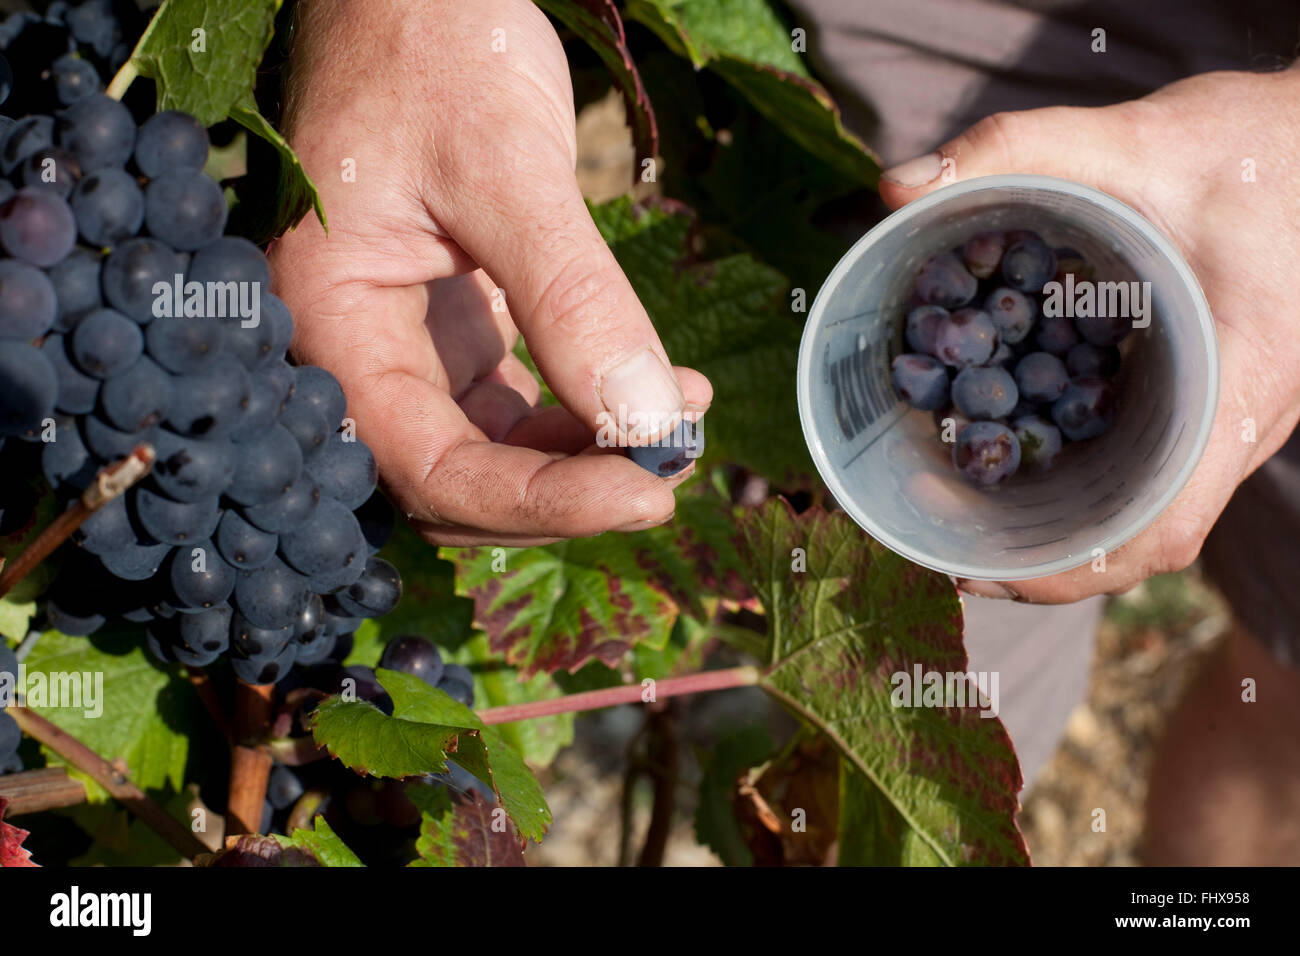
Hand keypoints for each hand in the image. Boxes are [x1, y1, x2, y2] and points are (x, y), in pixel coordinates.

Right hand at [269, 0, 710, 546]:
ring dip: (582, 461)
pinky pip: (510, 409)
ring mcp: (405, 345)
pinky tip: (656, 392)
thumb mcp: (506, 168)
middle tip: (669, 472)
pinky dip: (580, 416)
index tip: (645, 494)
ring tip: (679, 425)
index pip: (428, 463)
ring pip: (488, 453)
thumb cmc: (434, 48)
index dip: (537, 502)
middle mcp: (356, 351)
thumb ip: (571, 298)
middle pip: (455, 480)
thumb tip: (649, 420)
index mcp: (332, 320)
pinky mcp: (450, 331)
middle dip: (564, 493)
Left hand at [879, 67, 1299, 601]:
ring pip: (1139, 506)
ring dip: (1051, 520)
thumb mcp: (1133, 138)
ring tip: (956, 505)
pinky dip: (1075, 471)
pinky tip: (1008, 445)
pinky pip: (1143, 461)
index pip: (1163, 531)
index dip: (1070, 570)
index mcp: (1242, 387)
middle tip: (937, 535)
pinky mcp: (1211, 398)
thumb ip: (1017, 146)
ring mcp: (1230, 419)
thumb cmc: (1250, 144)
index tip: (980, 566)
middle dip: (1037, 554)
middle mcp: (1241, 424)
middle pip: (1137, 537)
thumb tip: (892, 189)